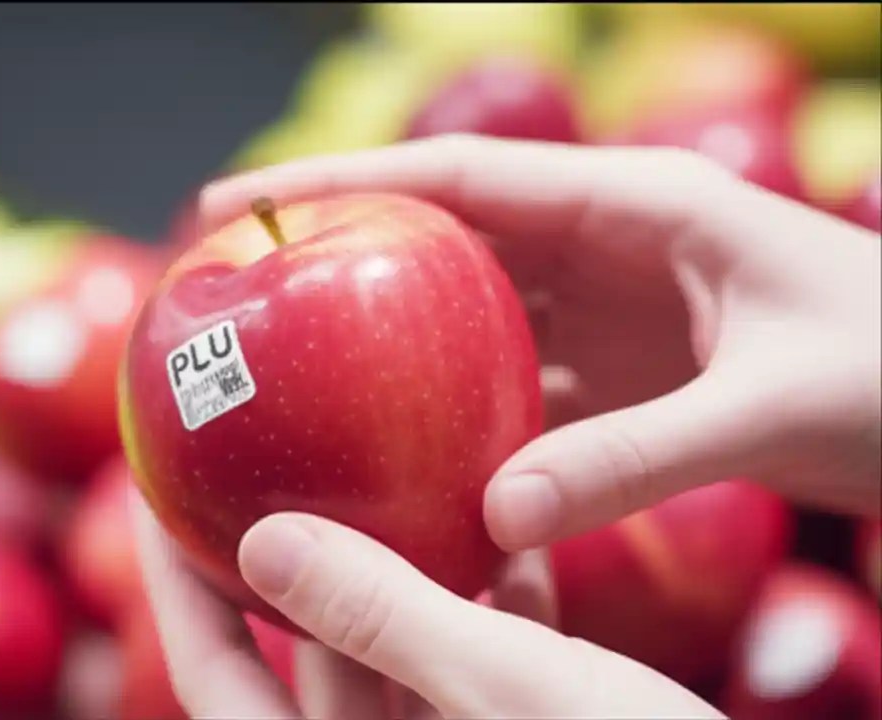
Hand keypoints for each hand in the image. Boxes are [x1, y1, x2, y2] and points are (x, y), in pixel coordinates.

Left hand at [133, 494, 723, 718]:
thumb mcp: (502, 697)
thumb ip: (382, 619)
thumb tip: (260, 544)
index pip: (213, 671)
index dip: (174, 580)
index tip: (155, 483)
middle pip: (302, 646)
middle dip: (286, 547)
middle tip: (263, 444)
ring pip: (395, 642)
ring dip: (395, 556)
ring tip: (381, 456)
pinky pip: (476, 651)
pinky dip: (482, 589)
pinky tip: (493, 513)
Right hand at [198, 135, 881, 551]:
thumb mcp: (775, 406)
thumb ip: (639, 457)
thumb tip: (497, 512)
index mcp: (639, 204)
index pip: (463, 179)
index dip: (348, 183)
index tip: (245, 203)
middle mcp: (607, 246)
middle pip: (446, 239)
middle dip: (344, 253)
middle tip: (240, 283)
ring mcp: (610, 312)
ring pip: (469, 315)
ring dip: (388, 337)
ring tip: (296, 366)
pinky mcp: (622, 376)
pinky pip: (511, 384)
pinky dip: (453, 410)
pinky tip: (400, 448)